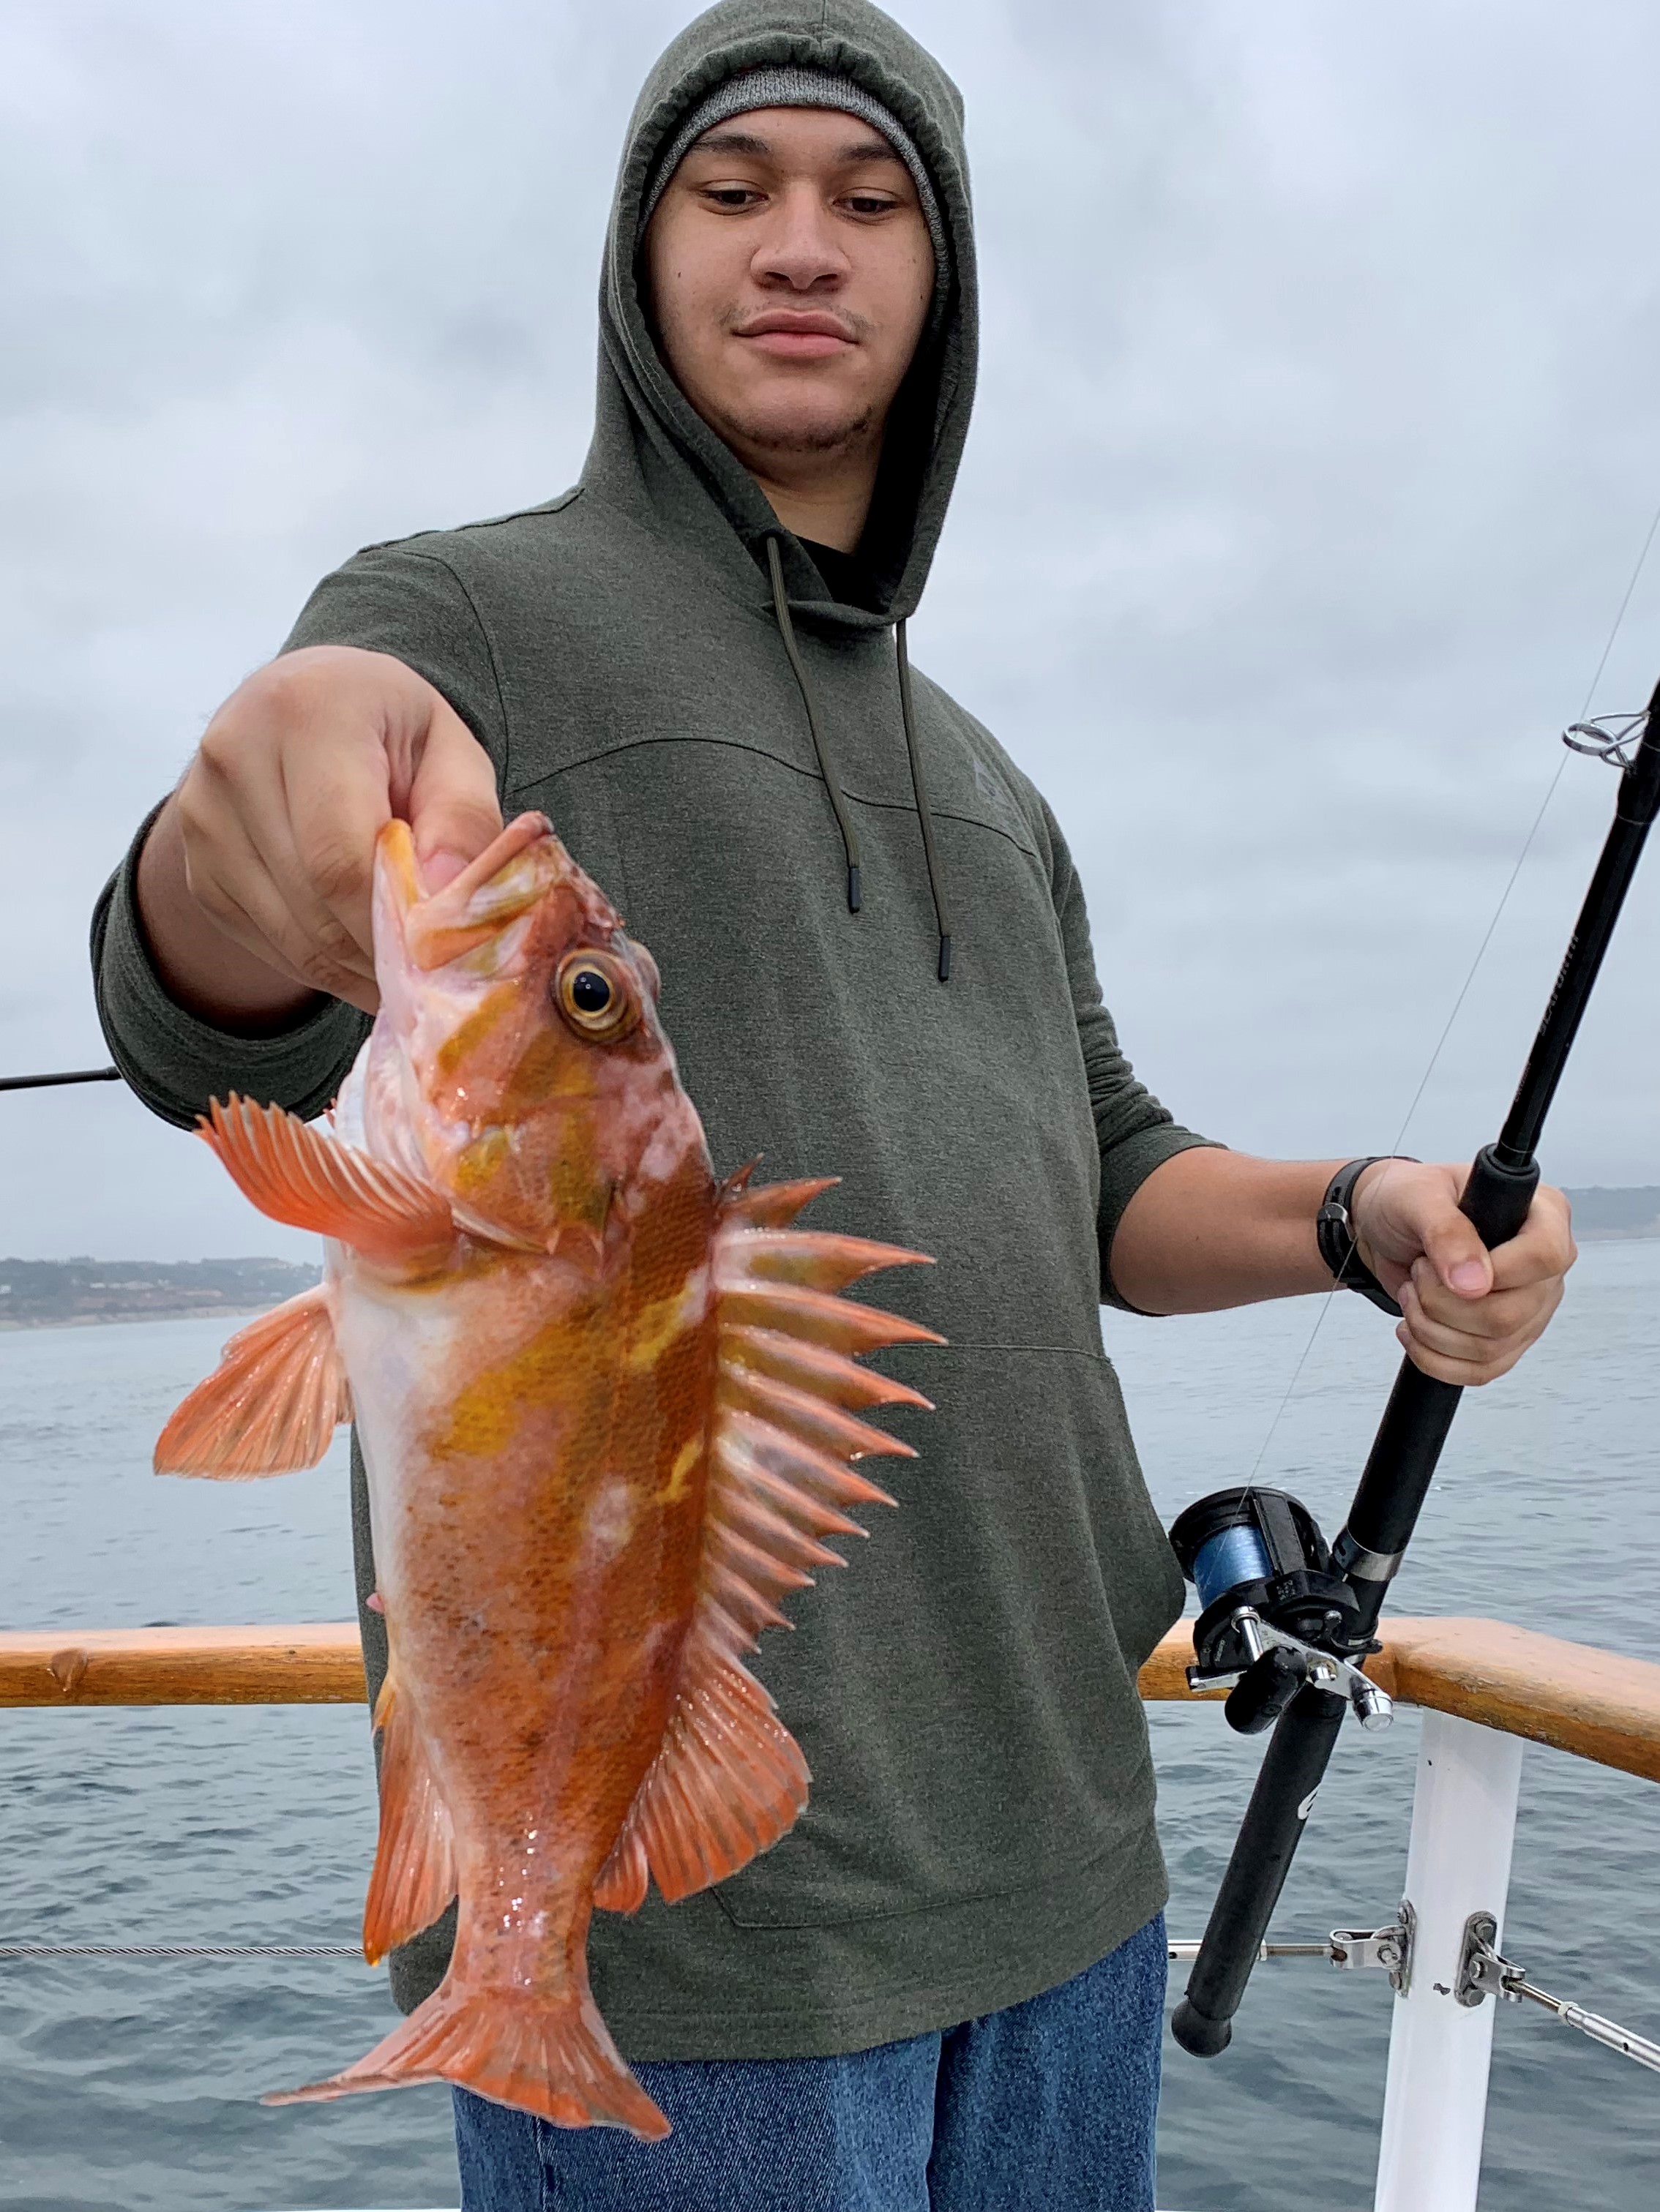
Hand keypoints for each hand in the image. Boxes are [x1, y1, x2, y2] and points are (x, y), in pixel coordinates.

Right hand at [138, 646, 501, 1022]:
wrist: (308, 707)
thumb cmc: (392, 733)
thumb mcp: (452, 753)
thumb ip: (463, 823)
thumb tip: (447, 908)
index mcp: (306, 713)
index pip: (339, 857)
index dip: (392, 926)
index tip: (440, 958)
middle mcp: (235, 755)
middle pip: (313, 903)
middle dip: (381, 953)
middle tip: (433, 974)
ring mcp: (202, 813)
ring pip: (290, 935)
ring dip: (355, 968)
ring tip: (406, 967)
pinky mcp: (195, 863)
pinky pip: (266, 944)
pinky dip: (323, 965)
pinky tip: (361, 955)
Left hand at [1350, 1159, 1575, 1385]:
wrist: (1385, 1229)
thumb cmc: (1407, 1200)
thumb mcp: (1418, 1198)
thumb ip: (1446, 1231)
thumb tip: (1474, 1283)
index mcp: (1541, 1215)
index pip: (1546, 1256)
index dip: (1494, 1271)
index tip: (1442, 1267)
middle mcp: (1544, 1268)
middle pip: (1511, 1315)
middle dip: (1442, 1303)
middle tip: (1418, 1272)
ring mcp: (1530, 1308)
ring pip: (1491, 1349)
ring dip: (1431, 1327)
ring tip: (1412, 1292)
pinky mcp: (1507, 1341)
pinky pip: (1480, 1371)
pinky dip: (1433, 1357)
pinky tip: (1412, 1328)